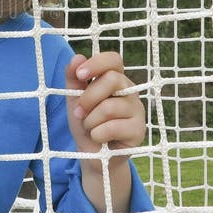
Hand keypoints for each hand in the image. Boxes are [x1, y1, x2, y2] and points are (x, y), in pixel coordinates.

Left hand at [65, 51, 145, 212]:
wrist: (92, 154)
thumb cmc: (86, 122)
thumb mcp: (74, 99)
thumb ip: (73, 78)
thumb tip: (77, 57)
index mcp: (115, 78)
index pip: (113, 60)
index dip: (96, 64)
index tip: (79, 75)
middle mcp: (130, 90)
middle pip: (112, 80)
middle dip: (88, 97)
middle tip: (79, 112)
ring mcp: (137, 110)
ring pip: (109, 106)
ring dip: (90, 120)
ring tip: (89, 127)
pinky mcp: (139, 130)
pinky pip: (113, 127)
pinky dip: (97, 134)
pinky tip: (98, 138)